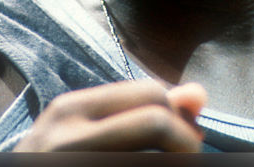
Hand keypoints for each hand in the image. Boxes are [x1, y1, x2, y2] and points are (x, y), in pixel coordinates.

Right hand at [13, 79, 207, 151]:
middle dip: (187, 143)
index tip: (189, 142)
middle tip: (191, 161)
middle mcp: (67, 137)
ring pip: (153, 159)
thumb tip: (200, 94)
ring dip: (178, 164)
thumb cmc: (53, 163)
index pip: (150, 94)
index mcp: (71, 110)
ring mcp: (73, 166)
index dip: (181, 118)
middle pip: (157, 121)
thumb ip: (138, 112)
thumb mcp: (84, 133)